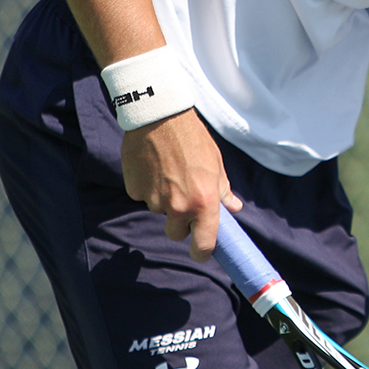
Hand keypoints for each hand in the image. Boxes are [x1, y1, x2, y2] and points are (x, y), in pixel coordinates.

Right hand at [121, 110, 242, 260]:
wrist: (160, 117)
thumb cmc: (193, 140)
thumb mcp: (216, 165)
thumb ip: (223, 192)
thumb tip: (234, 209)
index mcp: (204, 202)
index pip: (203, 245)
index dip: (202, 252)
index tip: (201, 251)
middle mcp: (178, 207)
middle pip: (176, 233)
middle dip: (181, 222)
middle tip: (184, 197)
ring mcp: (154, 201)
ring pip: (160, 212)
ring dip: (164, 200)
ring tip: (169, 172)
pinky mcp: (135, 191)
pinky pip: (143, 197)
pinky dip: (148, 187)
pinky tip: (153, 167)